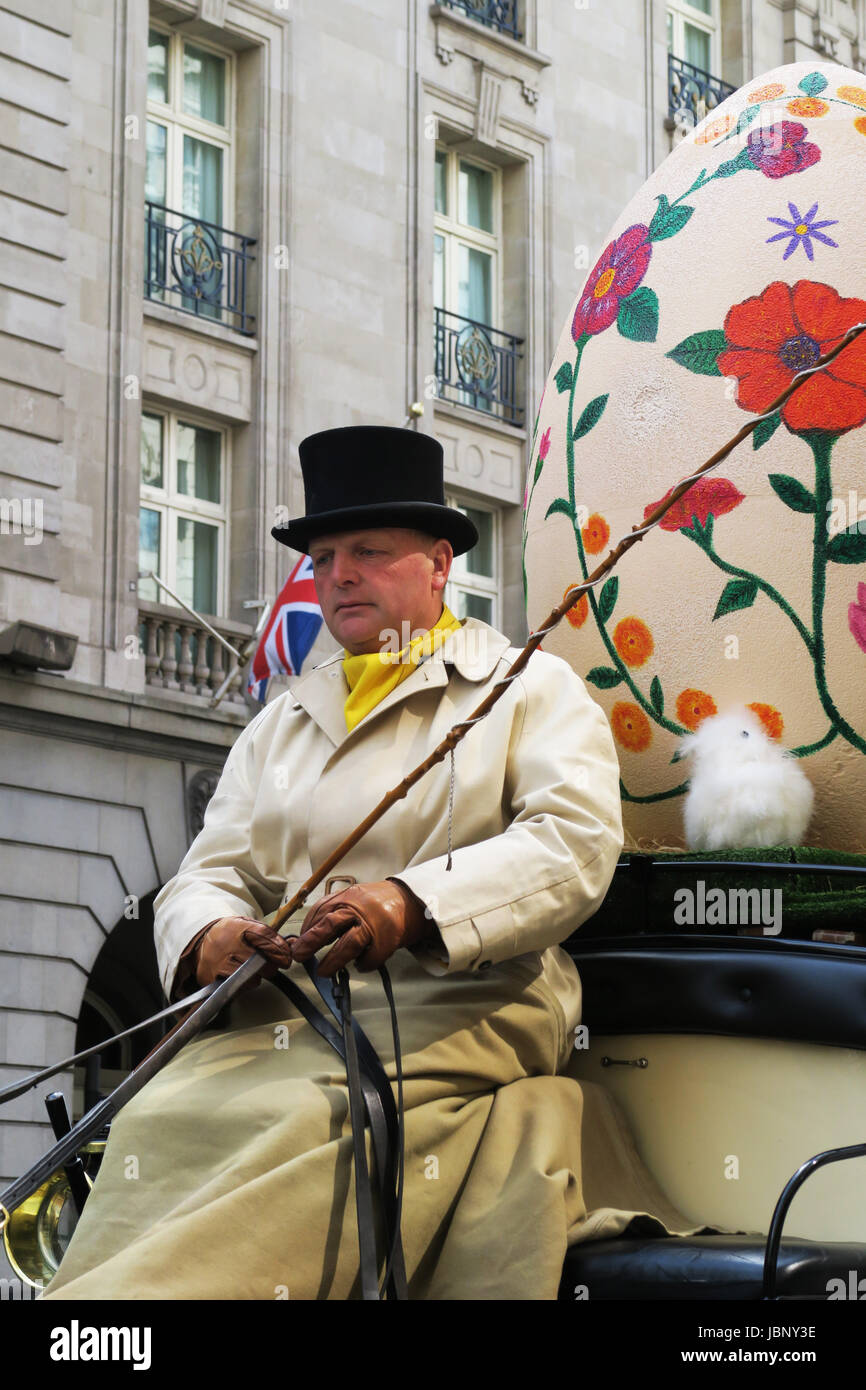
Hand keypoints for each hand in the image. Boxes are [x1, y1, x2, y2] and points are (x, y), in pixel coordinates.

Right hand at [194, 916, 293, 990]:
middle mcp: (226, 945)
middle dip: (270, 966)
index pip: (264, 937)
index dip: (279, 949)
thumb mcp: (247, 925)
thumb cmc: (231, 934)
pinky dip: (242, 985)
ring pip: (249, 977)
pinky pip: (236, 988)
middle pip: (259, 961)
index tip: (287, 957)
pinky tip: (240, 977)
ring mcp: (217, 962)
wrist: (202, 939)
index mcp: (237, 928)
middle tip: (270, 965)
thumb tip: (293, 944)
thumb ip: (268, 934)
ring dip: (256, 976)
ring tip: (252, 970)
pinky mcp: (210, 978)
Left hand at [292, 879, 432, 977]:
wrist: (412, 901)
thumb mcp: (354, 898)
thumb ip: (334, 912)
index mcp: (349, 897)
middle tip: (299, 955)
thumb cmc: (378, 903)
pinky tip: (359, 965)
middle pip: (332, 924)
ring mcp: (374, 924)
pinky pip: (371, 957)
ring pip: (350, 943)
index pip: (322, 910)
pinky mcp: (388, 940)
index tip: (297, 942)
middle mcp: (360, 908)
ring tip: (324, 971)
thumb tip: (309, 935)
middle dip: (313, 940)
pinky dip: (363, 964)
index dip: (307, 928)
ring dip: (334, 960)